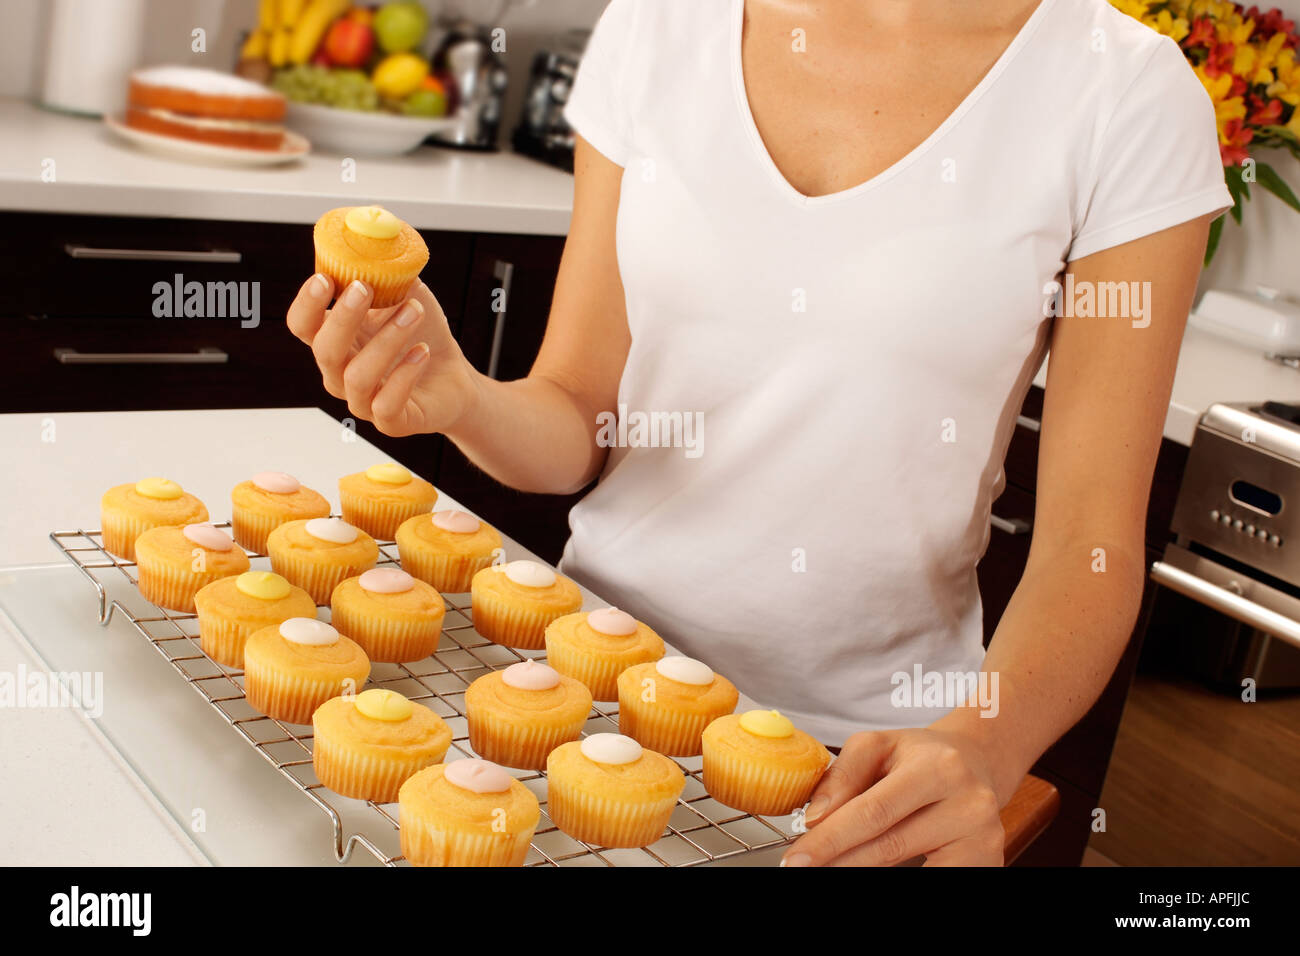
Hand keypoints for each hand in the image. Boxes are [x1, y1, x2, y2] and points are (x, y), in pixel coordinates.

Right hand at [286, 274, 480, 437]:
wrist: (454, 376)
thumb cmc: (422, 334)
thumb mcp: (407, 293)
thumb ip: (388, 267)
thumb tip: (378, 221)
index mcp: (336, 339)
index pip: (303, 325)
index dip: (308, 304)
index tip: (326, 279)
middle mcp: (341, 372)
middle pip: (325, 350)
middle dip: (344, 317)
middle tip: (366, 288)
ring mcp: (363, 401)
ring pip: (358, 376)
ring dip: (386, 339)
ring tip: (412, 313)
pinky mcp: (391, 422)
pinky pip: (386, 404)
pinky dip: (404, 375)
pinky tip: (422, 352)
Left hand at [781, 727, 1004, 866]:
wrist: (976, 761)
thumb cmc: (919, 755)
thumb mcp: (878, 745)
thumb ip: (843, 775)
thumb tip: (815, 818)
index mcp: (938, 766)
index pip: (873, 811)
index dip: (830, 839)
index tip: (797, 857)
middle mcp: (968, 803)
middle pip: (888, 845)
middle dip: (838, 860)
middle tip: (803, 865)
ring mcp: (983, 836)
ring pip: (908, 867)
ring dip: (860, 869)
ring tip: (832, 865)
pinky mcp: (988, 860)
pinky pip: (934, 878)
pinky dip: (899, 875)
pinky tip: (871, 868)